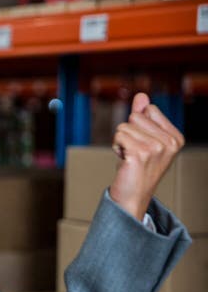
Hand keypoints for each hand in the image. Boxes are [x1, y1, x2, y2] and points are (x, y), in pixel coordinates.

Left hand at [109, 93, 184, 221]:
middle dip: (128, 133)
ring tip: (129, 158)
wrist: (132, 196)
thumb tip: (141, 95)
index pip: (149, 110)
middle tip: (133, 153)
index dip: (138, 125)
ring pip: (124, 126)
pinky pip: (118, 136)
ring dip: (121, 141)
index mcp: (175, 137)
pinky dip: (116, 147)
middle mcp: (169, 143)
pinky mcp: (140, 154)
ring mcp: (156, 148)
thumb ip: (143, 116)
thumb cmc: (137, 168)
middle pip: (135, 116)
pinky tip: (125, 161)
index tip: (142, 145)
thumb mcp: (143, 139)